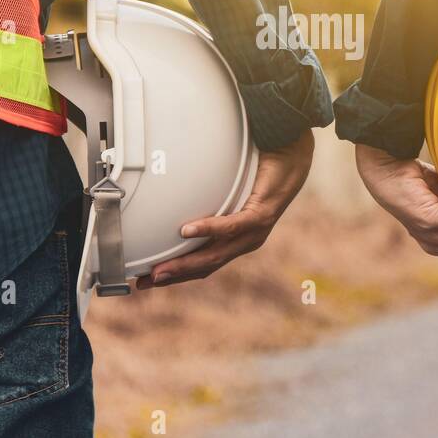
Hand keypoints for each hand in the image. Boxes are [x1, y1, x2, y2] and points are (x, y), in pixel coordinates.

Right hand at [138, 128, 314, 288]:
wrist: (292, 155)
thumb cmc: (259, 172)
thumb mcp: (227, 190)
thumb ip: (205, 199)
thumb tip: (174, 195)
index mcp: (237, 240)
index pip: (203, 265)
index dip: (176, 276)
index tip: (147, 281)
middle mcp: (246, 242)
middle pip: (206, 267)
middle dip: (174, 276)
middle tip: (145, 282)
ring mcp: (255, 231)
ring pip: (217, 254)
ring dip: (186, 262)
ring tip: (160, 268)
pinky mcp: (262, 215)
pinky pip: (232, 225)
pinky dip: (208, 229)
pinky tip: (186, 230)